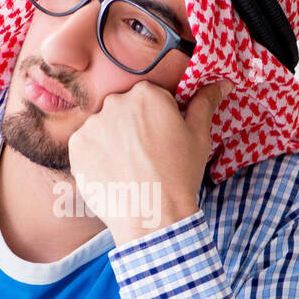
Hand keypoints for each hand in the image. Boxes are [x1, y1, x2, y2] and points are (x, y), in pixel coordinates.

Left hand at [67, 78, 227, 245]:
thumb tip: (221, 83)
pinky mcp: (77, 147)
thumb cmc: (179, 175)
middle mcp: (115, 102)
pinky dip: (96, 157)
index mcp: (146, 94)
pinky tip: (113, 174)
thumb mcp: (199, 136)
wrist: (152, 216)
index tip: (162, 139)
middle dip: (133, 127)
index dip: (158, 119)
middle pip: (124, 110)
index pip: (150, 98)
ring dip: (113, 141)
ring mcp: (92, 125)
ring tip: (129, 168)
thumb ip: (204, 103)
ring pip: (104, 127)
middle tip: (146, 156)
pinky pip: (86, 146)